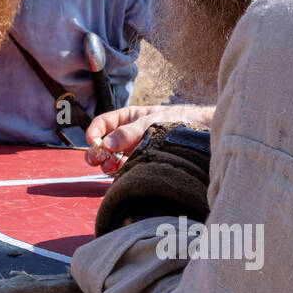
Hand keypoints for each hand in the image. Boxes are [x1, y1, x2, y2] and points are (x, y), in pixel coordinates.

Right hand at [85, 104, 213, 173]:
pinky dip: (119, 173)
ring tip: (110, 167)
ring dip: (106, 163)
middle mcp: (127, 135)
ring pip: (111, 159)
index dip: (95, 132)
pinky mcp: (141, 164)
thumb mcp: (152, 122)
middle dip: (96, 151)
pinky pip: (124, 169)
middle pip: (103, 143)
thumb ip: (130, 132)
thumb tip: (107, 143)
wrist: (200, 135)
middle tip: (95, 160)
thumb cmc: (177, 121)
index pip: (103, 123)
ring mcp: (134, 150)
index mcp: (127, 118)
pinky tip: (120, 173)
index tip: (93, 142)